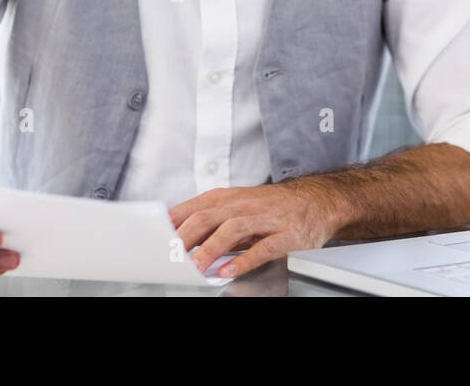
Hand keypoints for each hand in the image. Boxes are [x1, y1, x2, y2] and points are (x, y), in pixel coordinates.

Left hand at [169, 181, 346, 278]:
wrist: (316, 200)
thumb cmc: (272, 206)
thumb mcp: (237, 206)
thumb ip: (210, 220)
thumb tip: (176, 235)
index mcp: (228, 198)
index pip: (192, 208)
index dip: (172, 223)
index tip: (153, 239)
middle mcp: (244, 205)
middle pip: (207, 217)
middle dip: (185, 236)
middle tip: (169, 255)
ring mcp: (265, 218)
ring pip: (232, 229)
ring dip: (211, 248)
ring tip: (195, 266)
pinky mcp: (286, 234)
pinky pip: (263, 247)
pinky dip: (244, 260)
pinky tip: (229, 272)